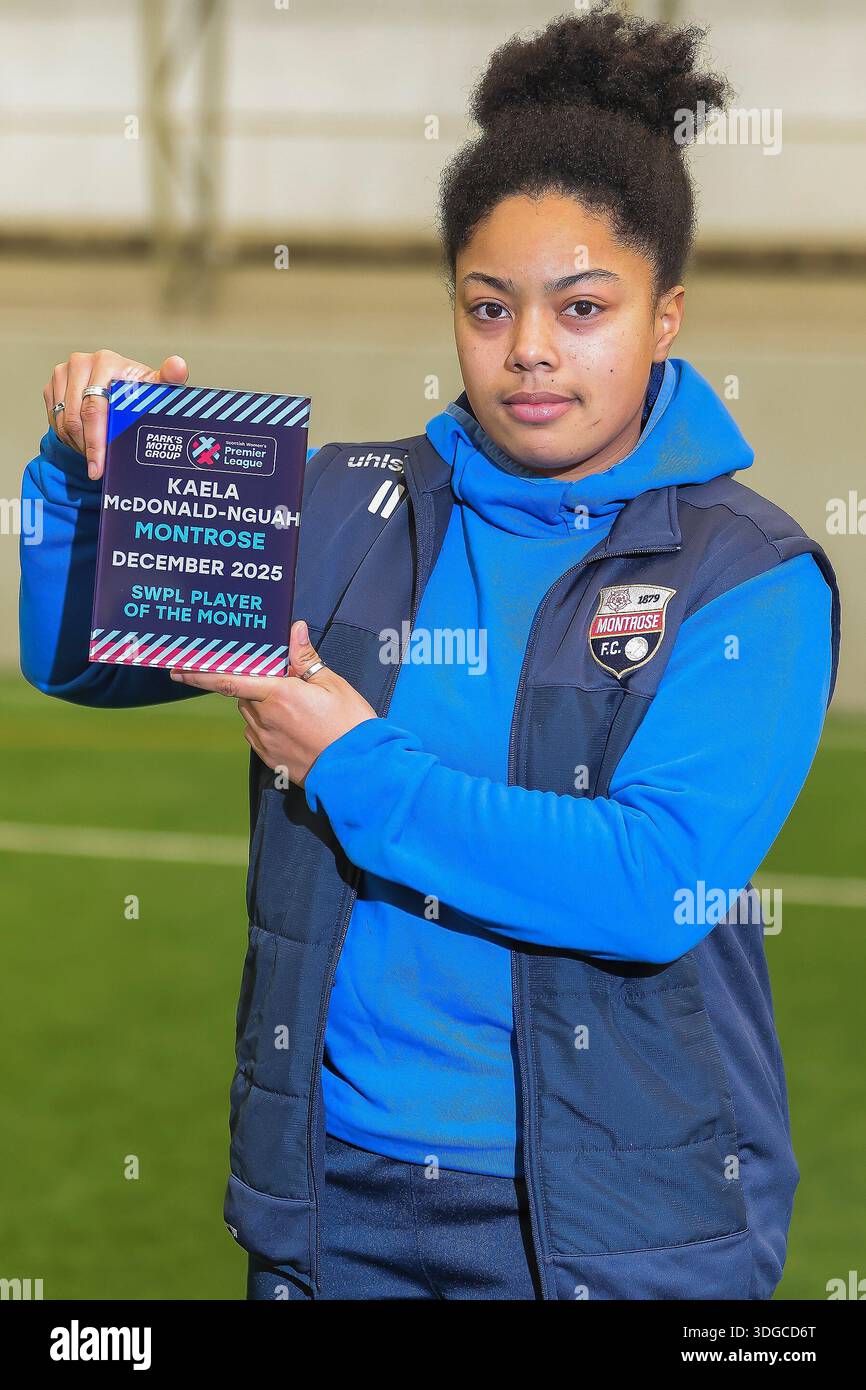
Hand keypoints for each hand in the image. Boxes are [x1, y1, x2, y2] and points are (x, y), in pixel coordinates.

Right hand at [43, 349, 188, 479]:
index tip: (100, 465)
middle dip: (88, 448)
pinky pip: (55, 419)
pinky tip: (84, 444)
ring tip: (94, 457)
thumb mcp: (155, 388)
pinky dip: (68, 437)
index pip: (96, 408)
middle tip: (96, 470)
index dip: (97, 440)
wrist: (120, 387)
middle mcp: (82, 363)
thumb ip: (170, 378)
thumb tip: (179, 366)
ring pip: (64, 421)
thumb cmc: (140, 391)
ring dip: (77, 444)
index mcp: (107, 362)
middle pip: (78, 417)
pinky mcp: (53, 386)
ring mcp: (63, 373)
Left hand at [169, 620, 377, 786]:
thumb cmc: (350, 727)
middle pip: (244, 694)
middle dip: (253, 685)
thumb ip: (306, 660)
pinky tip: (294, 728)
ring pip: (250, 715)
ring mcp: (265, 742)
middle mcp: (264, 719)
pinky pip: (258, 735)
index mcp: (278, 695)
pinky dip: (267, 726)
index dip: (200, 673)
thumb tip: (294, 631)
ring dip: (261, 706)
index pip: (229, 680)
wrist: (359, 772)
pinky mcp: (270, 760)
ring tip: (297, 709)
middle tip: (280, 683)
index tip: (177, 669)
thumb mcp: (334, 686)